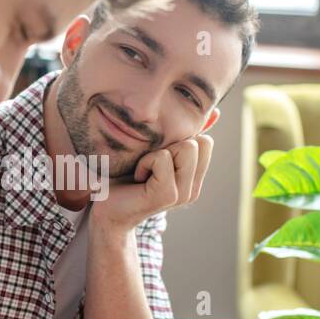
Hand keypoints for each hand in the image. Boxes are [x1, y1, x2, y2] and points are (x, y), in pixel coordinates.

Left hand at [91, 135, 211, 233]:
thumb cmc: (125, 175)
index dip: (179, 139)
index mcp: (194, 179)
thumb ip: (182, 134)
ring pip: (187, 147)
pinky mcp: (168, 195)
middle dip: (171, 144)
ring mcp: (183, 194)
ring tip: (144, 170)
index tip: (157, 157)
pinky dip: (145, 161)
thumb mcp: (157, 149)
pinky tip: (138, 177)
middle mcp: (192, 189)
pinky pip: (163, 158)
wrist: (104, 206)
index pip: (206, 141)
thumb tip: (215, 113)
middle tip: (149, 164)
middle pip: (200, 142)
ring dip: (158, 152)